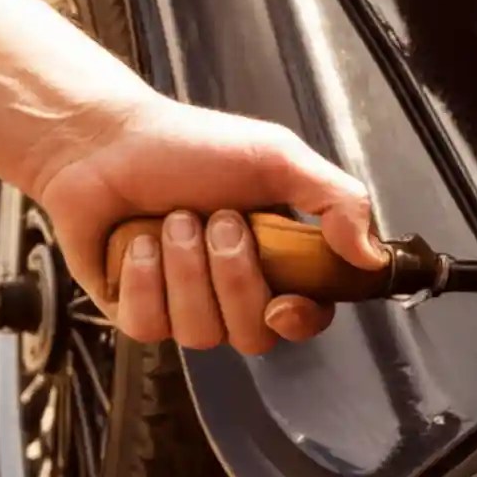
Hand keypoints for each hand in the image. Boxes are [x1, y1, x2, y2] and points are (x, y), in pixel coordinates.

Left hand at [33, 96, 387, 354]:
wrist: (105, 143)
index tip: (285, 301)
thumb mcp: (276, 158)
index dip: (300, 320)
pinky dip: (144, 280)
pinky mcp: (135, 312)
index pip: (306, 318)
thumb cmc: (187, 147)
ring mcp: (181, 307)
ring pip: (200, 333)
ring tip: (170, 219)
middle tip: (215, 218)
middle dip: (233, 275)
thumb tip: (372, 255)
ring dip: (185, 269)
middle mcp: (230, 291)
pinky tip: (137, 243)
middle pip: (253, 334)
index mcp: (274, 260)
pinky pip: (149, 327)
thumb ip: (335, 200)